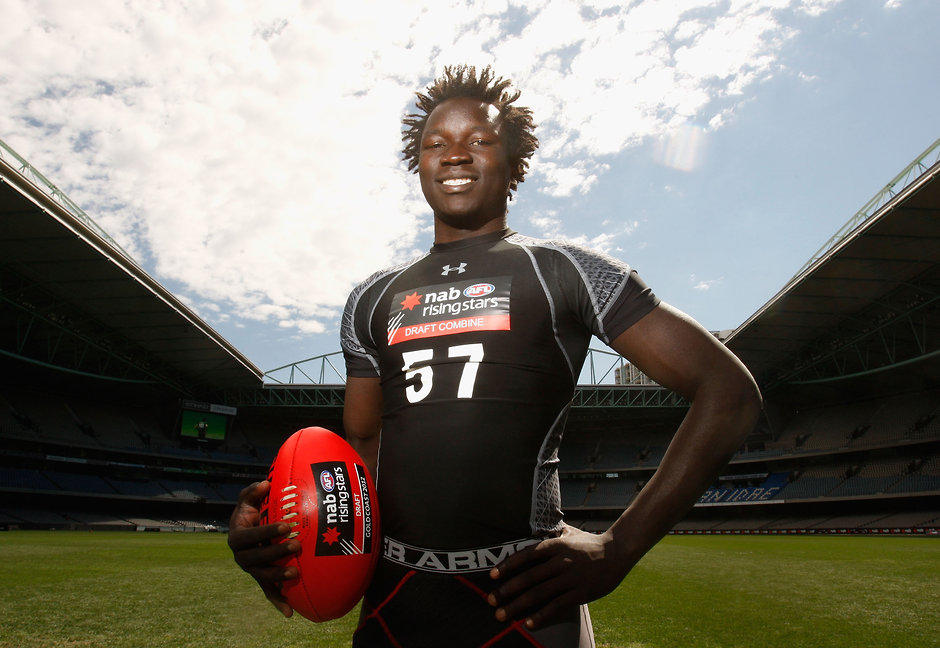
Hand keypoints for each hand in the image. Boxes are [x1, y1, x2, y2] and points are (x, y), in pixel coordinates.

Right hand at [227, 480, 300, 616]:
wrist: (248, 528)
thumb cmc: (250, 510)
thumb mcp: (247, 499)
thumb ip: (252, 491)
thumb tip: (265, 483)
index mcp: (237, 537)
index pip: (249, 536)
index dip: (266, 532)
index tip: (286, 526)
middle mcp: (242, 556)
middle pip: (255, 559)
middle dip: (276, 553)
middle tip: (296, 545)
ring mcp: (252, 569)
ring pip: (262, 576)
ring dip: (277, 577)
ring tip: (296, 573)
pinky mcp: (261, 578)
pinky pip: (268, 592)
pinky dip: (278, 602)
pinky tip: (290, 612)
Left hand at [487, 525, 631, 629]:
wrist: (618, 551)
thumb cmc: (590, 543)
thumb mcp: (570, 533)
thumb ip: (552, 532)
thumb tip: (534, 526)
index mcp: (556, 545)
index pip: (527, 555)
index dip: (508, 565)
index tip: (493, 576)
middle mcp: (561, 561)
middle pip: (529, 577)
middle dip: (507, 591)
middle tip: (491, 601)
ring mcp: (571, 577)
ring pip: (540, 593)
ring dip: (518, 605)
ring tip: (502, 615)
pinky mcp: (581, 592)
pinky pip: (557, 605)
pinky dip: (541, 615)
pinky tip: (528, 623)